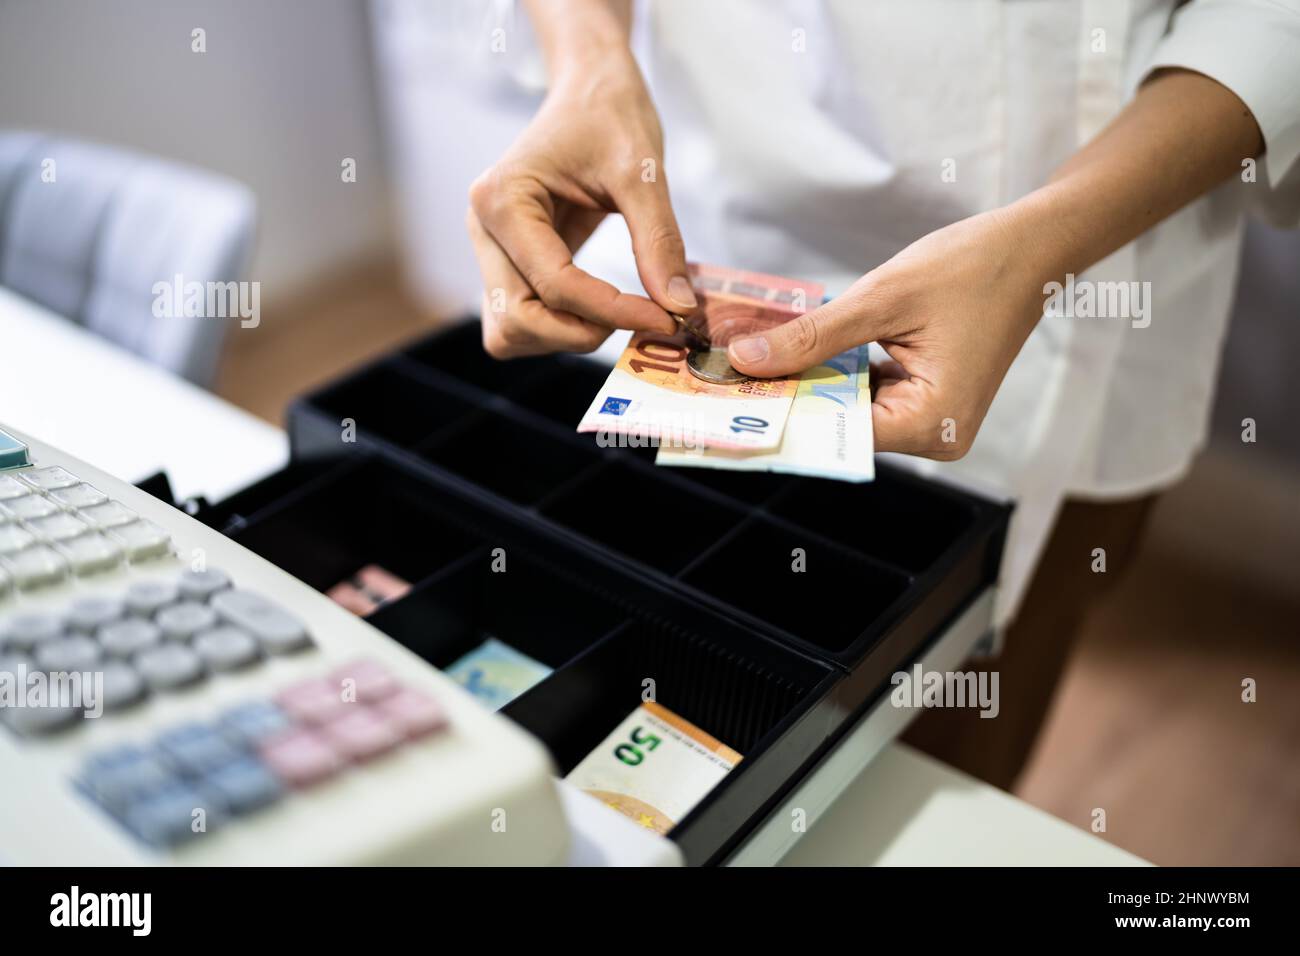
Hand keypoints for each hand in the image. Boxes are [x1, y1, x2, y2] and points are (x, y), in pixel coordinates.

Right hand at [466, 53, 695, 357]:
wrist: (589, 89)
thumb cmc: (610, 114)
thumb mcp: (642, 172)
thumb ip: (659, 241)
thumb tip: (677, 306)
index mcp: (502, 200)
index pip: (554, 284)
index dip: (612, 311)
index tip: (667, 316)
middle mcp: (483, 229)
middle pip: (516, 319)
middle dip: (579, 331)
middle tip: (638, 318)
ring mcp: (490, 249)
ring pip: (511, 330)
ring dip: (565, 335)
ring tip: (619, 310)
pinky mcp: (507, 262)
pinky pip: (523, 319)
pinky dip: (560, 327)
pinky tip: (601, 308)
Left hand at [724, 206, 1050, 459]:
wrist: (1030, 247)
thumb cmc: (971, 268)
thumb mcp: (881, 299)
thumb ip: (812, 337)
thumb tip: (746, 361)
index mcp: (931, 423)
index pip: (838, 433)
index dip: (783, 416)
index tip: (729, 407)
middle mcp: (935, 436)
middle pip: (843, 425)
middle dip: (791, 398)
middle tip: (727, 379)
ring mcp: (933, 422)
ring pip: (851, 410)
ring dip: (809, 384)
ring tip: (752, 365)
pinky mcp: (927, 402)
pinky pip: (868, 396)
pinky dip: (836, 375)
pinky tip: (797, 355)